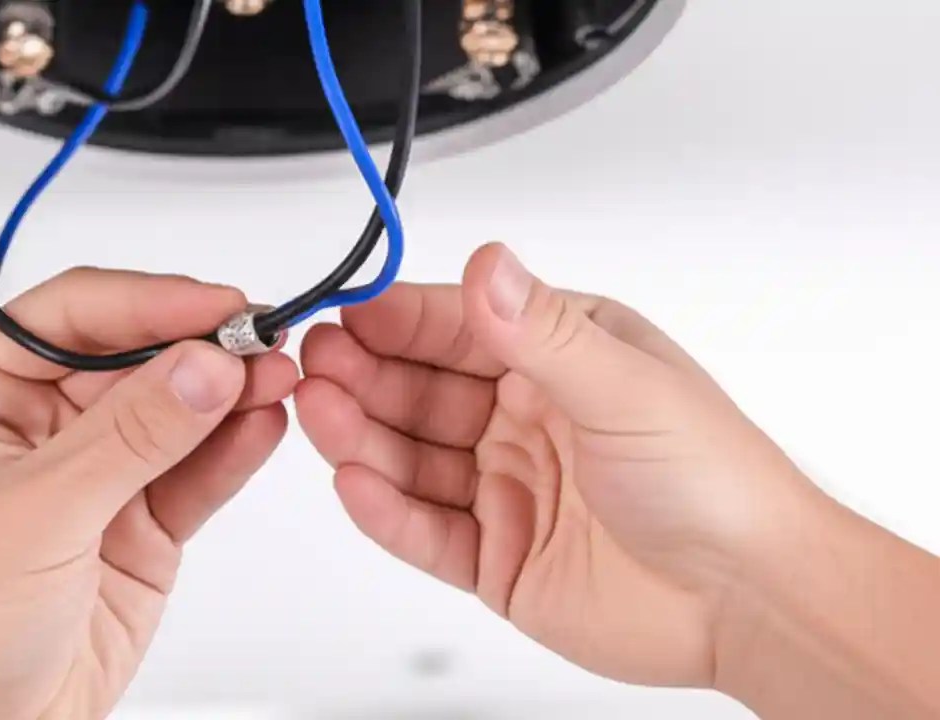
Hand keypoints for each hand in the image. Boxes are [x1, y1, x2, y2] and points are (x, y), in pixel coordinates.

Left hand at [0, 269, 297, 719]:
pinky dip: (234, 448)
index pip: (72, 315)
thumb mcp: (36, 514)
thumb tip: (204, 366)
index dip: (149, 301)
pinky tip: (266, 424)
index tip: (218, 306)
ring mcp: (95, 469)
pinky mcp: (141, 519)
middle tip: (263, 340)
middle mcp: (37, 419)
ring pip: (175, 408)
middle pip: (135, 354)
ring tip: (280, 378)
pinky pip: (197, 469)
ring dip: (230, 393)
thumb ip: (130, 436)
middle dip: (200, 346)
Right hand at [296, 243, 816, 687]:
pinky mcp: (496, 555)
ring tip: (320, 416)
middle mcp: (525, 418)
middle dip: (364, 375)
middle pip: (421, 390)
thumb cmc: (714, 483)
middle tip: (315, 365)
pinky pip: (424, 529)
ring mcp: (507, 487)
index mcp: (559, 359)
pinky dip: (386, 509)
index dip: (398, 319)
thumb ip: (542, 332)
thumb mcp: (624, 388)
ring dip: (362, 436)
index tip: (347, 313)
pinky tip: (355, 483)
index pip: (459, 326)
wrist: (749, 601)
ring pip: (412, 456)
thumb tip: (486, 264)